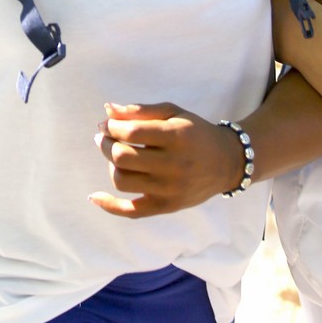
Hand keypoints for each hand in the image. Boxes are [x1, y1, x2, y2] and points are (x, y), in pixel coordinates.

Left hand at [89, 102, 243, 218]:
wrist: (227, 162)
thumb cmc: (196, 133)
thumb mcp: (174, 113)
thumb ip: (141, 110)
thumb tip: (107, 110)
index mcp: (177, 136)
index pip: (131, 132)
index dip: (111, 126)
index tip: (107, 124)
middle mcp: (174, 165)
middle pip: (122, 157)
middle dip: (105, 144)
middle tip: (105, 137)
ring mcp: (169, 190)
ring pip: (122, 180)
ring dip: (111, 165)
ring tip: (116, 156)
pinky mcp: (166, 207)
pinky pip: (131, 211)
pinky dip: (109, 206)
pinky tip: (94, 196)